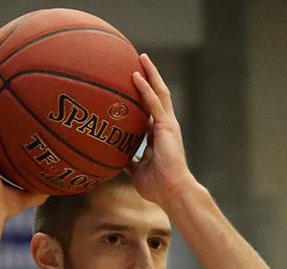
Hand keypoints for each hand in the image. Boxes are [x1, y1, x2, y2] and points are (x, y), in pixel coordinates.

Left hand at [127, 54, 199, 206]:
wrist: (172, 192)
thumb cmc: (157, 186)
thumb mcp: (137, 170)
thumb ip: (129, 160)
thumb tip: (115, 158)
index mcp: (158, 135)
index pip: (150, 109)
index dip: (143, 94)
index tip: (132, 81)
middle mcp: (164, 126)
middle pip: (157, 95)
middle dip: (150, 77)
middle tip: (139, 60)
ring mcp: (167, 125)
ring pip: (159, 92)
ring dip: (150, 74)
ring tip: (142, 57)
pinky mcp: (166, 127)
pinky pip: (154, 103)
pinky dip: (145, 88)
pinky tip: (136, 76)